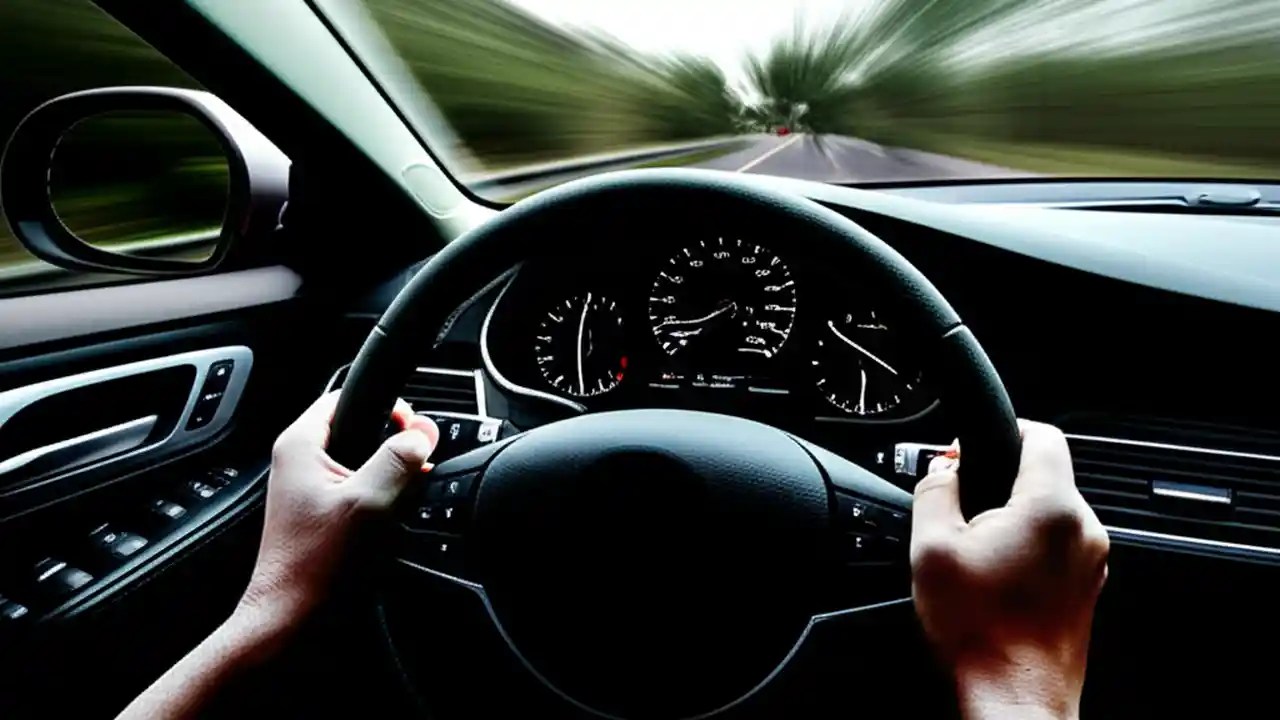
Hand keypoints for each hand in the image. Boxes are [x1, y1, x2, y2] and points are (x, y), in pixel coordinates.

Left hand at [238, 391, 438, 624]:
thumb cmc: (314, 565)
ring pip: (364, 459)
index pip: (348, 395)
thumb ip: (399, 460)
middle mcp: (301, 460)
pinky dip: (381, 495)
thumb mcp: (369, 502)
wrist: (292, 616)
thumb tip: (423, 435)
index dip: (389, 406)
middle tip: (416, 466)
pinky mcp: (322, 511)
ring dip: (390, 474)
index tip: (413, 431)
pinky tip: (393, 516)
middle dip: (395, 444)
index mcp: (301, 444)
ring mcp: (310, 487)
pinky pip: (360, 487)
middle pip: (361, 426)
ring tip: (404, 495)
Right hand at [910, 421, 1108, 719]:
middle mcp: (1083, 529)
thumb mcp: (931, 548)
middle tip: (959, 509)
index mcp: (1051, 508)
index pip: (1042, 434)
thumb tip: (941, 470)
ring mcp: (1091, 561)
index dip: (1003, 430)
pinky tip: (992, 577)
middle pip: (1046, 474)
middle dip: (1000, 481)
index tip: (970, 450)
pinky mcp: (1086, 587)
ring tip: (973, 551)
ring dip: (1012, 517)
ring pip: (1050, 512)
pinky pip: (1056, 545)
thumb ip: (934, 491)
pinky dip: (1026, 548)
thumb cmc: (978, 632)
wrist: (1014, 698)